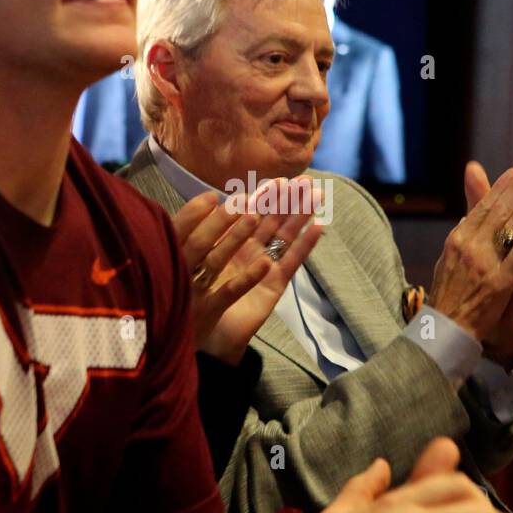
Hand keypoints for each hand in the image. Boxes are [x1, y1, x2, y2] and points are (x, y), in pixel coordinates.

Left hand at [208, 195, 322, 363]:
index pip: (252, 213)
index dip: (266, 196)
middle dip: (290, 200)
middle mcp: (251, 251)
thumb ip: (205, 229)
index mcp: (232, 242)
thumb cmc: (195, 296)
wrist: (203, 334)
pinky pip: (291, 262)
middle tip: (307, 180)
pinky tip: (318, 228)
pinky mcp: (275, 284)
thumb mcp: (195, 257)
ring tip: (316, 196)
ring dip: (301, 215)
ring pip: (286, 235)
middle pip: (274, 220)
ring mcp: (266, 267)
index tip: (279, 179)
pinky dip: (305, 245)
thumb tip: (213, 197)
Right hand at [429, 163, 512, 344]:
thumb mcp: (448, 258)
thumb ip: (462, 234)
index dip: (500, 188)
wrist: (446, 327)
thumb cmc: (448, 293)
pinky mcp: (500, 281)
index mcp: (457, 239)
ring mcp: (485, 263)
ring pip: (510, 228)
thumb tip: (466, 214)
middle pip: (498, 211)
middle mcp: (469, 246)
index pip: (482, 207)